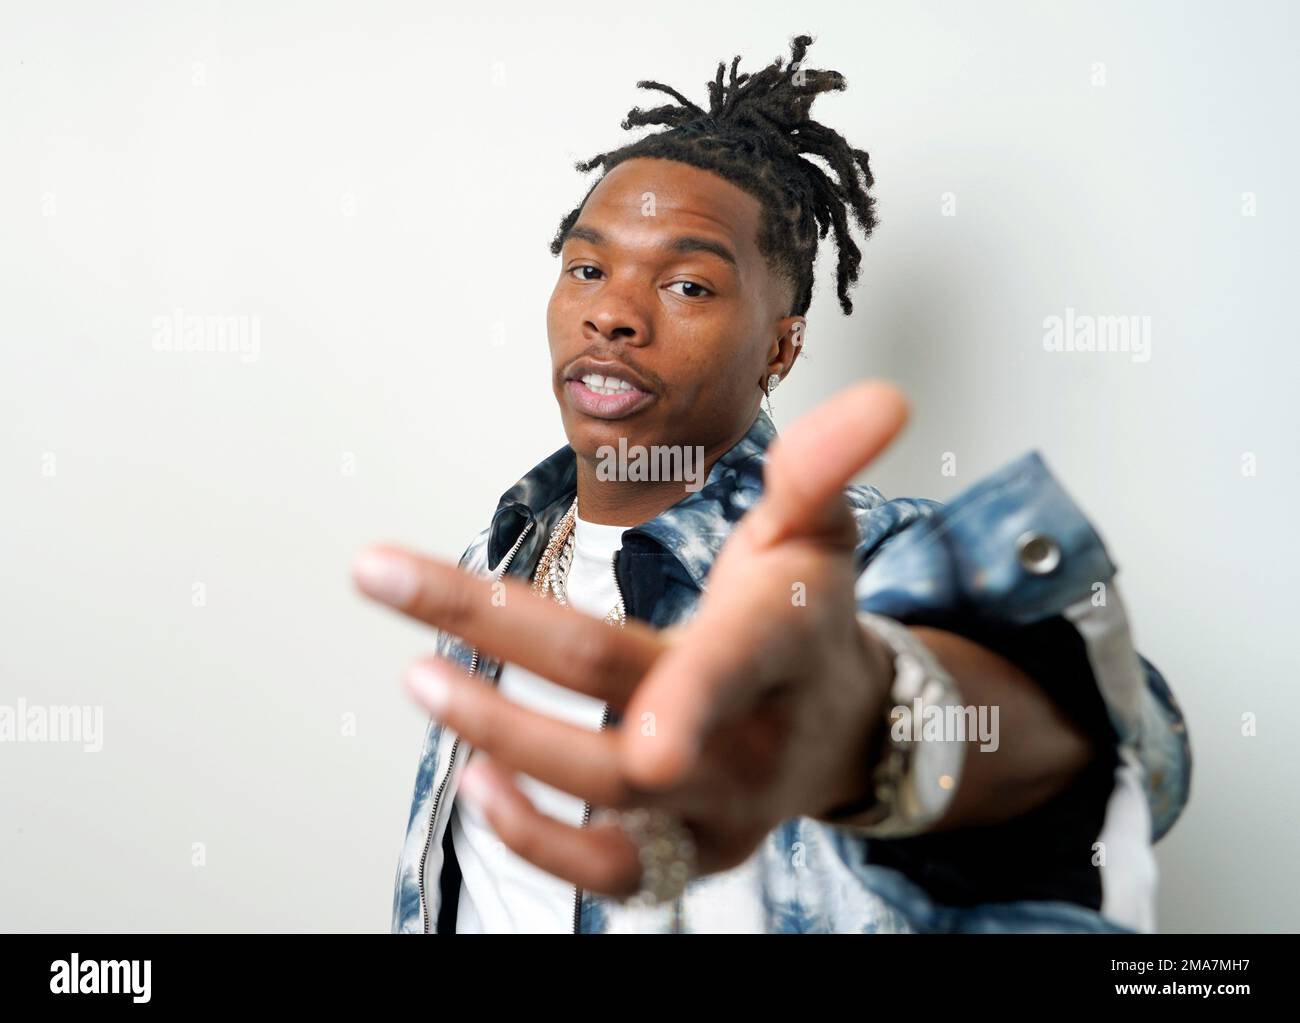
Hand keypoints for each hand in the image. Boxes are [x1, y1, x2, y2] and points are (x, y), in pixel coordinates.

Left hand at [353, 380, 908, 898]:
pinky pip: (611, 874)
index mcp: (783, 647)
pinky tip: (476, 785)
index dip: (694, 701)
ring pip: (608, 800)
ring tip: (422, 680)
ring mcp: (717, 808)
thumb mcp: (819, 534)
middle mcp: (752, 740)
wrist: (840, 725)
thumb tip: (883, 398)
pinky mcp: (684, 855)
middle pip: (620, 702)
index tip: (646, 740)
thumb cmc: (809, 618)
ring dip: (506, 741)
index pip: (731, 665)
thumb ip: (824, 469)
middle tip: (387, 575)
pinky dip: (537, 842)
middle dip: (500, 645)